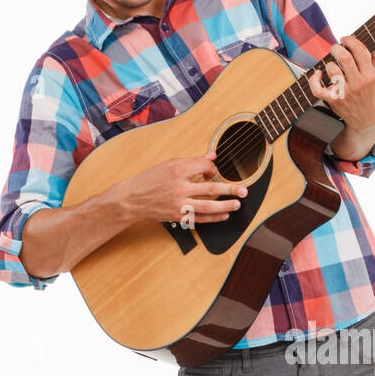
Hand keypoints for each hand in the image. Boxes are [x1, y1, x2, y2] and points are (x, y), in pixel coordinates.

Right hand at [117, 154, 247, 225]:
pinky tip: (224, 215)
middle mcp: (179, 187)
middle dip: (229, 189)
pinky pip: (200, 218)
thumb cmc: (149, 180)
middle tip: (243, 190)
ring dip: (225, 206)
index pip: (203, 167)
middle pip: (210, 188)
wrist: (131, 199)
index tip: (214, 171)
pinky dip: (214, 217)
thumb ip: (191, 162)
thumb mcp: (168, 164)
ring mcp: (179, 203)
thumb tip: (211, 157)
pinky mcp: (178, 216)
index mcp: (177, 169)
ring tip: (237, 204)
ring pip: (208, 206)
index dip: (213, 168)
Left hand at [307, 36, 374, 133]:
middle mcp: (358, 83)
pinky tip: (318, 73)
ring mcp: (345, 93)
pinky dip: (314, 80)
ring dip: (329, 63)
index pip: (360, 50)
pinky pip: (318, 89)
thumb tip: (373, 42)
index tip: (345, 39)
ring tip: (333, 65)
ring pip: (332, 69)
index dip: (350, 40)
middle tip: (336, 49)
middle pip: (344, 58)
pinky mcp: (333, 100)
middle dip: (337, 48)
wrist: (366, 117)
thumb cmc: (372, 91)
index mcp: (370, 74)